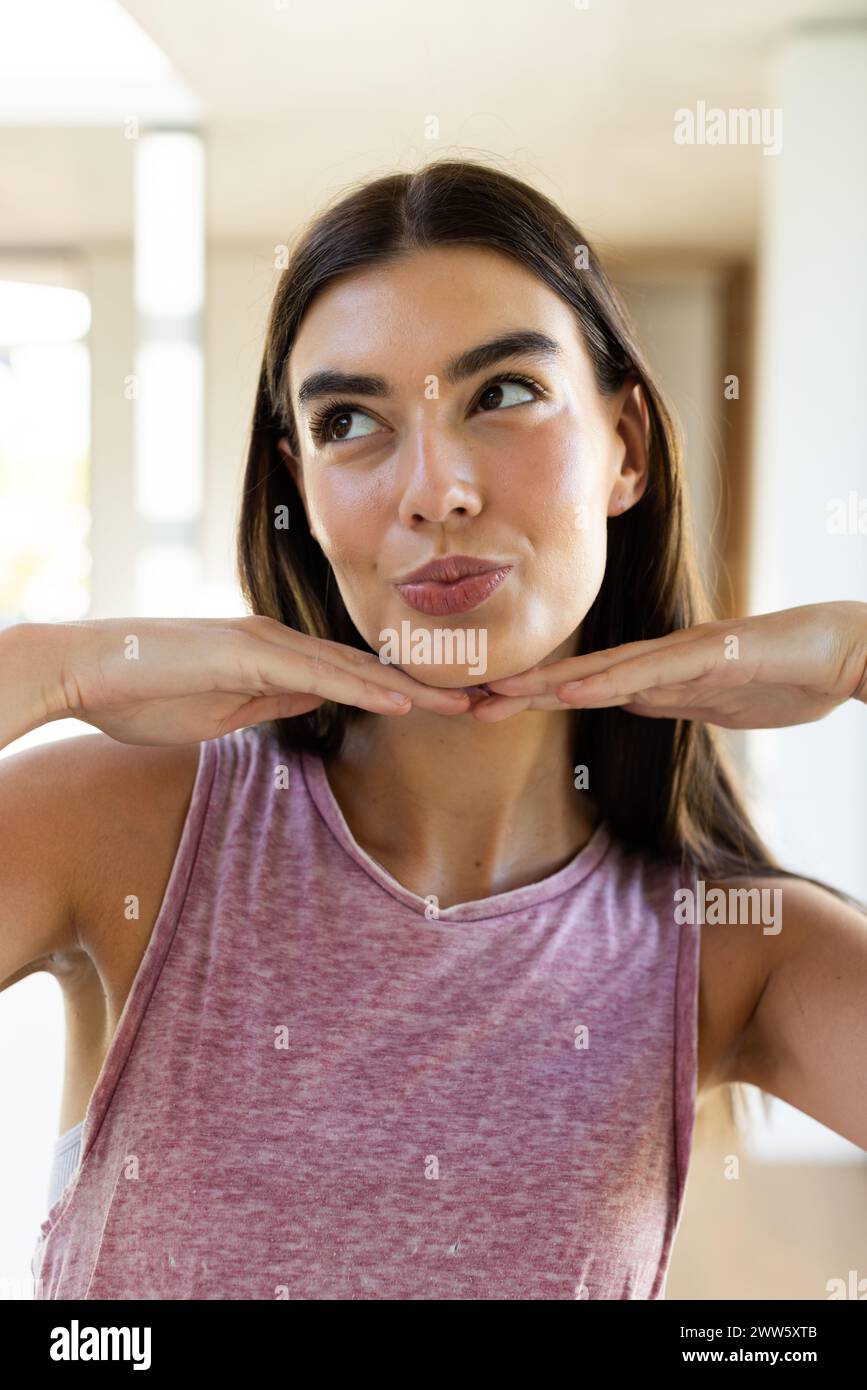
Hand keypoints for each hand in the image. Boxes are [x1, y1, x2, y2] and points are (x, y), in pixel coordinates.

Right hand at [35, 615, 469, 745]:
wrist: (85, 669)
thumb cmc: (144, 693)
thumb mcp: (225, 710)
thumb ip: (275, 700)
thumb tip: (321, 701)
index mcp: (278, 657)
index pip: (357, 677)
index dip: (410, 694)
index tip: (456, 711)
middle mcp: (281, 642)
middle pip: (371, 667)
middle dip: (431, 687)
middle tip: (488, 703)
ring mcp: (265, 642)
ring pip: (355, 667)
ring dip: (414, 689)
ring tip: (467, 705)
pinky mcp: (245, 651)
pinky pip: (315, 674)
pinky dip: (362, 688)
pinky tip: (402, 702)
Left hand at [470, 601, 866, 728]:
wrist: (843, 652)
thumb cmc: (785, 675)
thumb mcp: (712, 703)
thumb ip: (668, 700)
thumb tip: (624, 704)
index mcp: (660, 673)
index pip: (585, 687)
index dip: (533, 697)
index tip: (484, 708)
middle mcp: (661, 658)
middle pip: (578, 675)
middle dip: (520, 690)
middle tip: (462, 702)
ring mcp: (683, 655)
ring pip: (603, 670)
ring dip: (546, 684)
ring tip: (496, 694)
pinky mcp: (711, 656)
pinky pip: (649, 673)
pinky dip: (606, 683)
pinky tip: (568, 691)